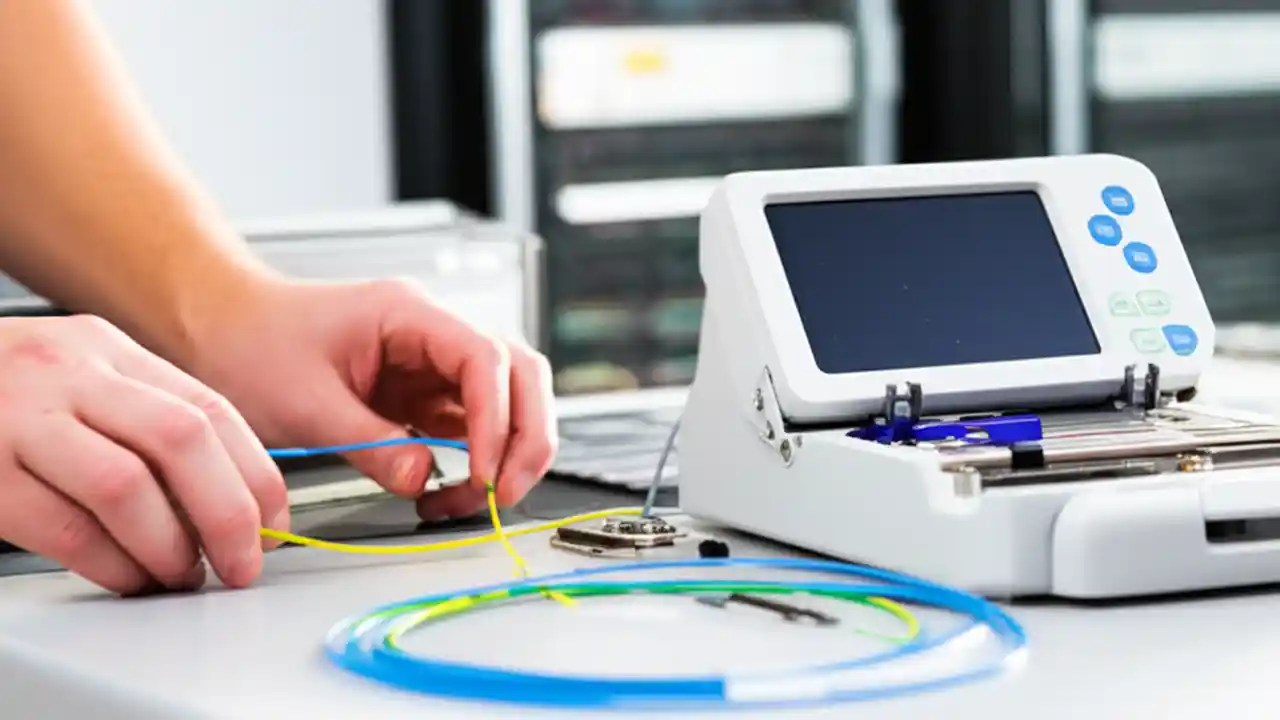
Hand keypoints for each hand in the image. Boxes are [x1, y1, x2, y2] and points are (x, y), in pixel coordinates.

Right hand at [0, 315, 287, 594]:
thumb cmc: (1, 395)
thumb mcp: (78, 379)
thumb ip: (147, 418)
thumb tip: (236, 493)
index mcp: (108, 349)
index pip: (213, 409)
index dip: (257, 476)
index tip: (273, 524)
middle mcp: (68, 372)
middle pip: (183, 441)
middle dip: (230, 513)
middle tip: (243, 561)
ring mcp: (19, 418)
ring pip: (127, 487)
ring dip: (170, 545)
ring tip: (180, 574)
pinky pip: (66, 529)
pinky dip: (112, 564)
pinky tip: (128, 576)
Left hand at [188, 276, 557, 520]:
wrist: (220, 331)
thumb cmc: (252, 344)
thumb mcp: (304, 402)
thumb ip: (368, 443)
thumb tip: (422, 479)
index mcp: (408, 313)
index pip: (485, 357)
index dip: (496, 417)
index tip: (482, 470)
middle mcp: (432, 332)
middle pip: (520, 373)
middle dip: (525, 435)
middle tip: (503, 491)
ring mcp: (432, 363)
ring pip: (507, 401)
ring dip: (506, 451)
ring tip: (476, 498)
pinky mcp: (422, 394)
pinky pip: (470, 426)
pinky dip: (472, 462)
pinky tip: (446, 491)